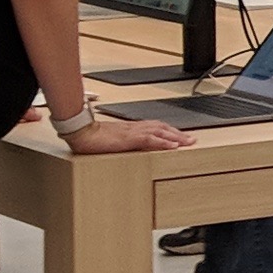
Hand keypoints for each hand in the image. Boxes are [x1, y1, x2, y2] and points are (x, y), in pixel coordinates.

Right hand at [63, 114, 194, 154]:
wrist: (80, 132)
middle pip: (162, 127)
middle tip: (192, 140)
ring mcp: (133, 132)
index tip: (181, 136)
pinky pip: (150, 140)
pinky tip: (173, 146)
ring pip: (160, 131)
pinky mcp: (129, 138)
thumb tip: (125, 146)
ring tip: (189, 142)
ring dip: (176, 137)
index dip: (170, 131)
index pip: (156, 126)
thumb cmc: (91, 136)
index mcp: (131, 127)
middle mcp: (135, 127)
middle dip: (178, 133)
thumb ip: (121, 140)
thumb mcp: (110, 138)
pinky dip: (163, 142)